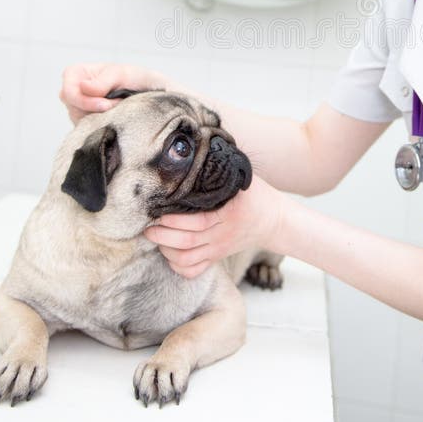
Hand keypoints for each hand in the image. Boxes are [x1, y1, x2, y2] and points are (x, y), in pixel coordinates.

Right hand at [59, 62, 170, 123]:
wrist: (148, 93)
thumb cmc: (132, 78)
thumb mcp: (120, 74)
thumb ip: (102, 82)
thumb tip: (83, 87)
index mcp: (75, 73)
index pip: (68, 92)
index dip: (85, 101)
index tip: (106, 105)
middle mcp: (73, 91)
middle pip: (74, 108)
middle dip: (97, 110)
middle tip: (118, 105)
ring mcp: (78, 108)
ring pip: (81, 121)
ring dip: (102, 117)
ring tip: (120, 108)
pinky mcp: (86, 123)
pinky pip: (89, 130)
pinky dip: (103, 125)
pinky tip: (115, 117)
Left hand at [144, 176, 284, 278]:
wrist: (274, 219)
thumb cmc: (254, 194)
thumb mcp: (241, 178)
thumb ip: (219, 169)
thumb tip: (193, 151)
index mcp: (230, 213)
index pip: (198, 222)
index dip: (174, 220)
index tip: (158, 211)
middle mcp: (224, 234)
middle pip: (187, 242)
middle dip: (162, 237)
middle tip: (147, 227)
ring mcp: (220, 248)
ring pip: (187, 259)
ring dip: (166, 251)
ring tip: (156, 238)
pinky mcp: (218, 257)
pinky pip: (194, 271)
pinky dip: (178, 267)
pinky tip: (170, 254)